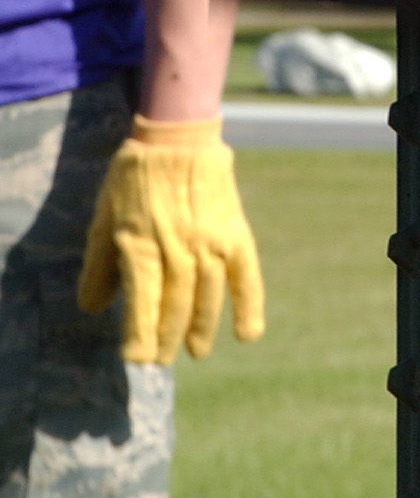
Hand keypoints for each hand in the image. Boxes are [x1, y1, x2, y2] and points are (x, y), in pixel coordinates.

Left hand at [76, 119, 265, 362]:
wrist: (178, 136)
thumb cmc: (133, 178)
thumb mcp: (104, 217)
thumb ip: (100, 264)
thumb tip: (91, 308)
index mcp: (140, 242)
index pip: (142, 299)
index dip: (140, 332)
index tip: (136, 357)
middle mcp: (177, 246)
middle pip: (176, 302)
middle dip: (168, 336)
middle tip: (162, 360)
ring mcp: (210, 240)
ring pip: (208, 294)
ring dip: (202, 327)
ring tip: (196, 351)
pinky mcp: (235, 232)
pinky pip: (246, 274)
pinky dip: (250, 305)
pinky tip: (248, 333)